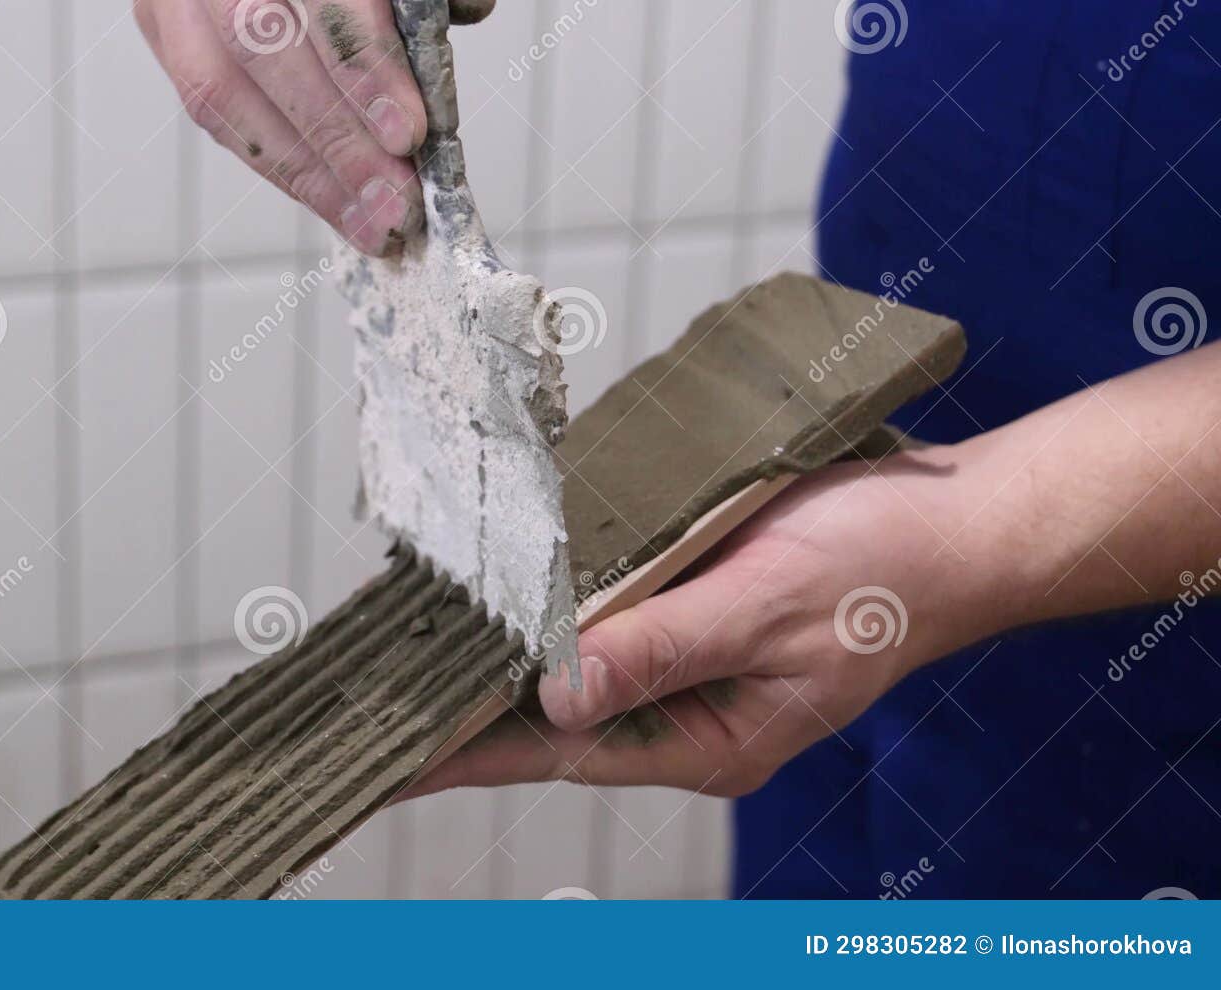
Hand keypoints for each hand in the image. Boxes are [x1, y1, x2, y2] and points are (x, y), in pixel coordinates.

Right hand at [136, 0, 494, 255]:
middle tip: (395, 204)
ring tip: (367, 225)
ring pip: (219, 90)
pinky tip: (326, 198)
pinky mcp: (161, 24)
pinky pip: (209, 107)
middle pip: (262, 49)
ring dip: (301, 172)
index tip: (407, 134)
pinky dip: (273, 159)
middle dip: (335, 140)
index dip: (363, 68)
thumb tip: (467, 9)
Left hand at [410, 445, 1020, 798]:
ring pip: (569, 674)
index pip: (556, 754)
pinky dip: (548, 614)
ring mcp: (687, 670)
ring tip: (408, 655)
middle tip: (370, 706)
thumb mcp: (766, 607)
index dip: (465, 753)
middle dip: (463, 711)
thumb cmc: (879, 571)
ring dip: (497, 661)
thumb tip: (559, 698)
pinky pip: (602, 625)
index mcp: (707, 742)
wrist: (953, 526)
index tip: (387, 760)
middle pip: (550, 724)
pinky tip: (500, 600)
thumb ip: (661, 651)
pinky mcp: (689, 618)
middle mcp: (687, 718)